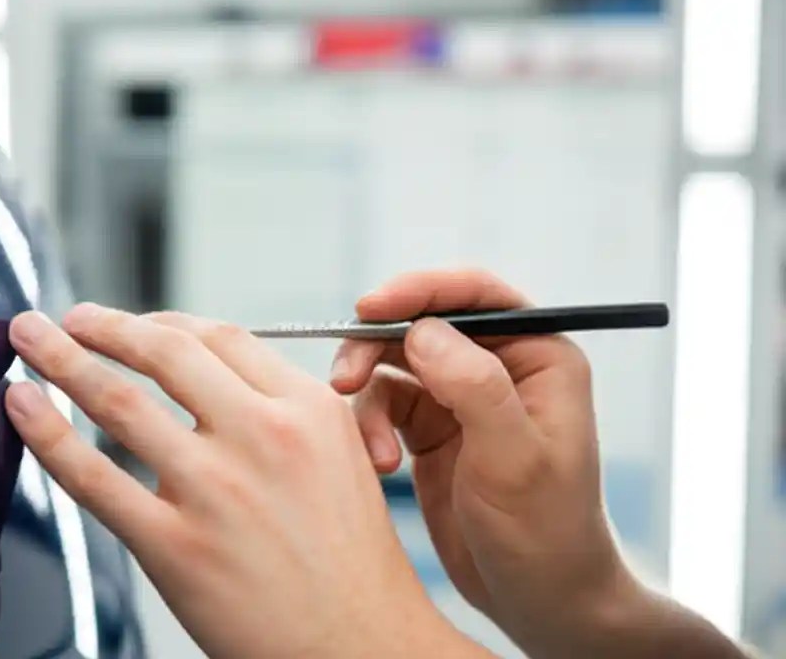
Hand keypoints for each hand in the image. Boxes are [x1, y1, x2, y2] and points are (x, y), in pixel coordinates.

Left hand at [4, 305, 484, 658]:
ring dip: (60, 358)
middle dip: (101, 324)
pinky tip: (20, 406)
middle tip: (66, 317)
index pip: (219, 337)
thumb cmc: (350, 566)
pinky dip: (46, 434)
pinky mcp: (176, 547)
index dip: (160, 321)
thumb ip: (278, 414)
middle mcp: (262, 437)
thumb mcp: (340, 461)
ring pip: (118, 402)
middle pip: (162, 353)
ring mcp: (215, 491)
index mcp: (307, 409)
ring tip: (27, 338)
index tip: (129, 323)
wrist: (363, 650)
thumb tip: (204, 384)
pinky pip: (93, 478)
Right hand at [329, 270, 739, 658]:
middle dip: (377, 344)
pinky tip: (380, 466)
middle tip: (343, 377)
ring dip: (368, 393)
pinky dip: (370, 428)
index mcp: (539, 356)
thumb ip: (474, 386)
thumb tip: (422, 329)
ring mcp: (461, 397)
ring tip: (370, 446)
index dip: (420, 290)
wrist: (537, 600)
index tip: (371, 307)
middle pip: (422, 322)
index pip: (476, 295)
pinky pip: (383, 403)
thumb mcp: (515, 459)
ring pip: (394, 362)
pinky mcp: (431, 429)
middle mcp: (500, 366)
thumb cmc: (547, 533)